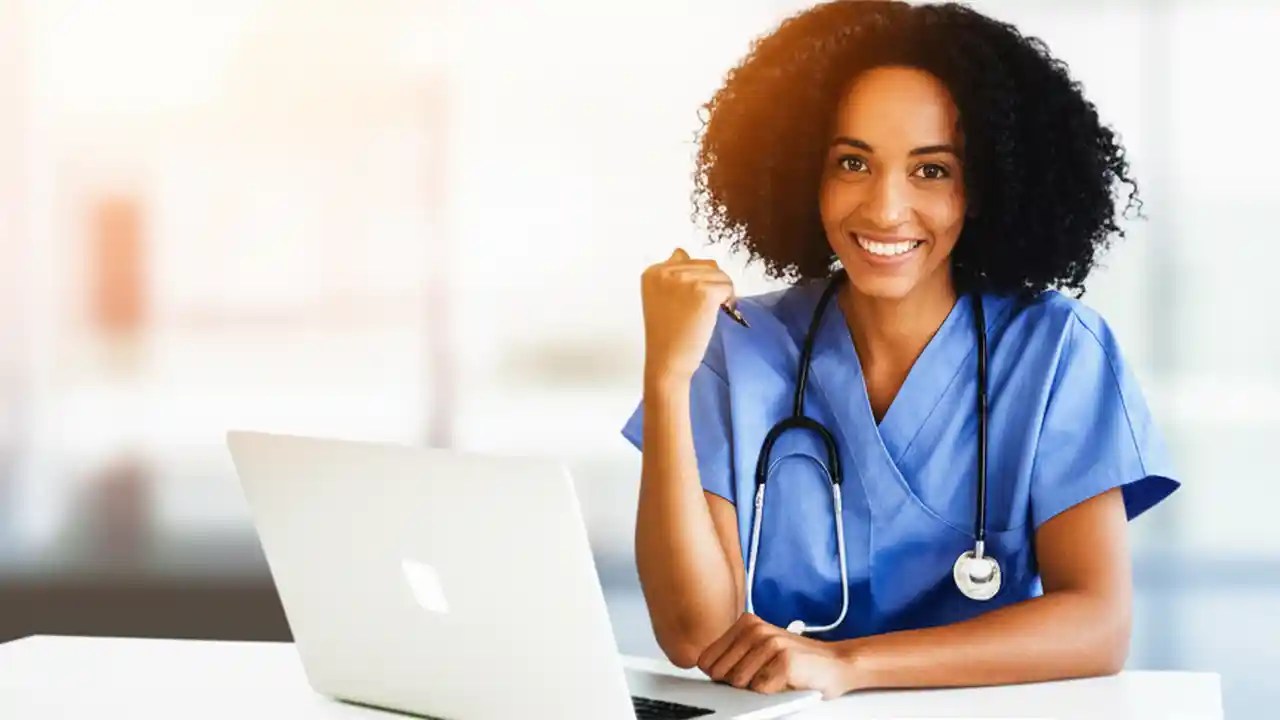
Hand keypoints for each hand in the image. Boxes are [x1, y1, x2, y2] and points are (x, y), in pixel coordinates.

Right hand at [640, 248, 735, 383]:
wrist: (667, 361)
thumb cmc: (666, 335)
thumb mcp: (659, 297)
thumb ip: (671, 275)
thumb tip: (680, 251)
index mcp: (653, 272)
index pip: (685, 259)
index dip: (695, 281)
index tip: (689, 303)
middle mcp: (666, 271)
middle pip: (706, 265)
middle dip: (712, 285)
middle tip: (704, 309)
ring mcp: (685, 280)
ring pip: (720, 275)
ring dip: (722, 292)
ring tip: (710, 312)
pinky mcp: (703, 291)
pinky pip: (727, 287)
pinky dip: (729, 301)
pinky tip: (719, 313)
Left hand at [696, 613, 856, 699]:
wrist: (836, 663)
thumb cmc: (796, 661)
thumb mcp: (760, 650)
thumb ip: (733, 655)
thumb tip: (706, 671)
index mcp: (745, 623)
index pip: (706, 659)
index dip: (719, 675)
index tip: (738, 674)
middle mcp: (755, 628)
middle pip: (720, 673)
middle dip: (737, 682)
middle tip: (762, 675)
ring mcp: (770, 643)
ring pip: (739, 682)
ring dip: (757, 688)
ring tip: (775, 677)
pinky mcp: (784, 661)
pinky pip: (760, 689)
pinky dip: (772, 693)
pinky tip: (786, 681)